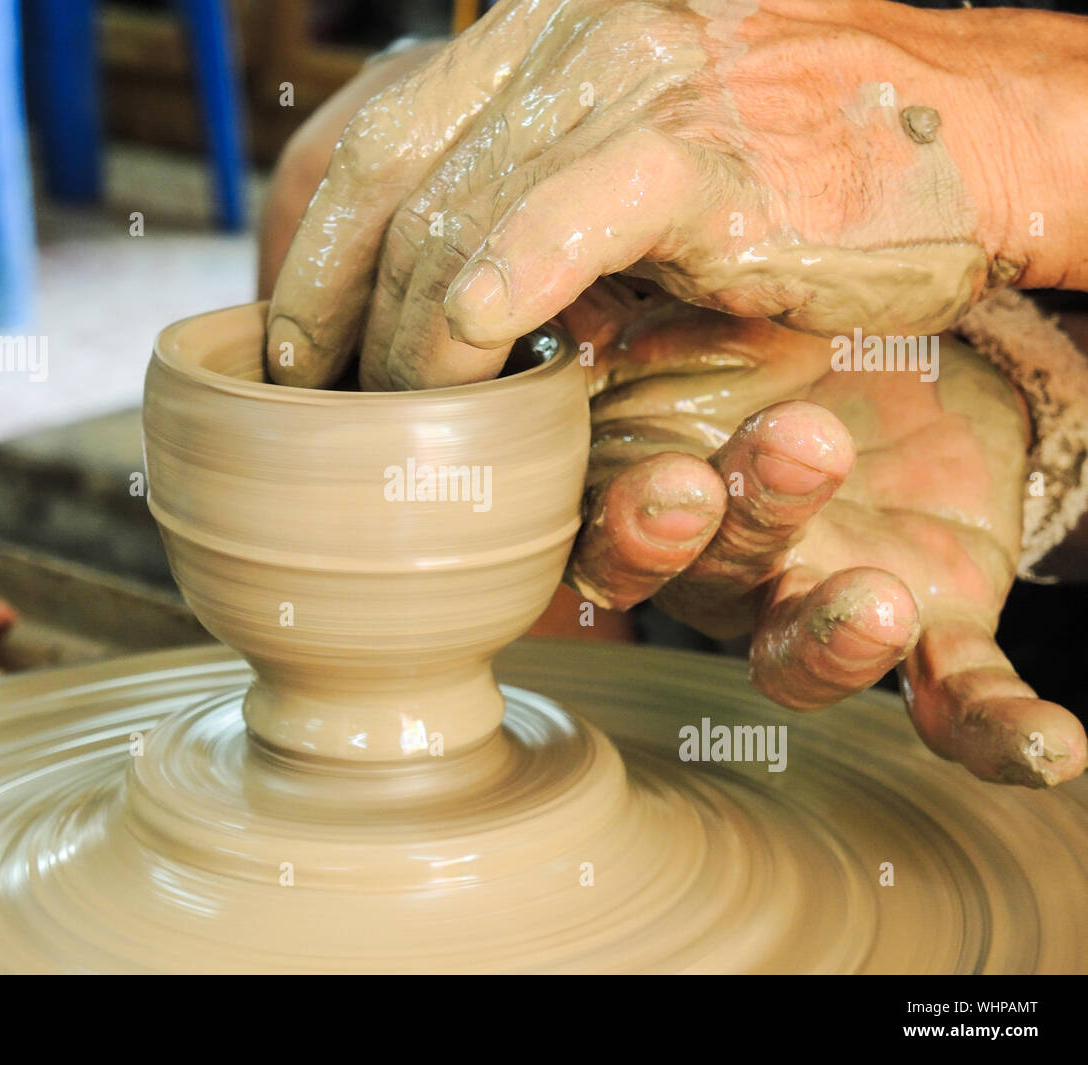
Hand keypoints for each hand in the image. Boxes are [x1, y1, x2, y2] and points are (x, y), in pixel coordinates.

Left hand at [266, 0, 1082, 391]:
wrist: (968, 131)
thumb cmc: (798, 158)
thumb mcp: (642, 150)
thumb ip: (539, 192)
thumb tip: (442, 300)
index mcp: (546, 27)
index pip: (387, 138)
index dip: (320, 250)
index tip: (295, 342)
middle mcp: (574, 32)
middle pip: (399, 183)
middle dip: (342, 311)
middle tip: (326, 406)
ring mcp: (634, 82)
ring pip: (457, 222)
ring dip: (410, 346)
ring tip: (401, 427)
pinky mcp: (698, 156)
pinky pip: (555, 230)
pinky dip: (489, 298)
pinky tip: (457, 354)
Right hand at [561, 278, 1085, 786]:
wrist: (914, 318)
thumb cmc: (775, 294)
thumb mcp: (693, 256)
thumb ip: (602, 268)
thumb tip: (478, 297)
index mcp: (653, 472)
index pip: (605, 528)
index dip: (625, 528)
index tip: (664, 480)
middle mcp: (721, 553)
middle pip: (697, 583)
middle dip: (714, 544)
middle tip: (742, 476)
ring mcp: (819, 588)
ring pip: (799, 653)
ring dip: (828, 639)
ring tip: (873, 595)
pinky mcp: (929, 615)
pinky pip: (954, 695)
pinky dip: (996, 730)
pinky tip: (1050, 747)